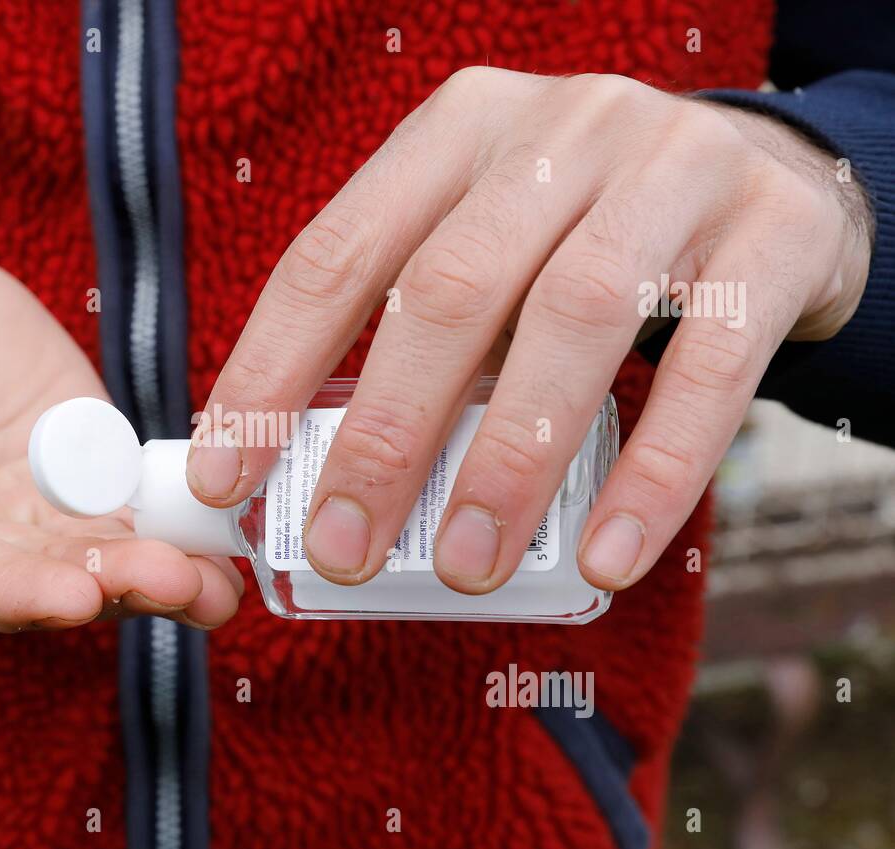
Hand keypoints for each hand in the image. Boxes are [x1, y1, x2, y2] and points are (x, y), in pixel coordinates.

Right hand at [0, 218, 241, 630]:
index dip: (12, 593)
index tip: (74, 596)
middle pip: (41, 582)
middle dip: (109, 588)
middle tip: (174, 582)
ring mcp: (33, 511)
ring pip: (98, 561)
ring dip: (158, 580)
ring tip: (213, 585)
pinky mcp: (87, 476)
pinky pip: (134, 516)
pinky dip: (179, 538)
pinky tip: (226, 556)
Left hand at [187, 68, 872, 592]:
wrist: (773, 178)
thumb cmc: (590, 235)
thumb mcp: (490, 252)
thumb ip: (420, 338)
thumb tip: (331, 481)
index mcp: (458, 132)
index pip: (335, 255)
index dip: (268, 371)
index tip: (226, 479)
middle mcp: (560, 132)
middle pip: (448, 290)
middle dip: (384, 435)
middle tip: (342, 546)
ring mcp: (674, 169)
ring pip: (575, 318)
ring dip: (509, 462)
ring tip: (463, 565)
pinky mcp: (774, 233)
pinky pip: (711, 367)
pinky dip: (652, 473)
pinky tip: (607, 556)